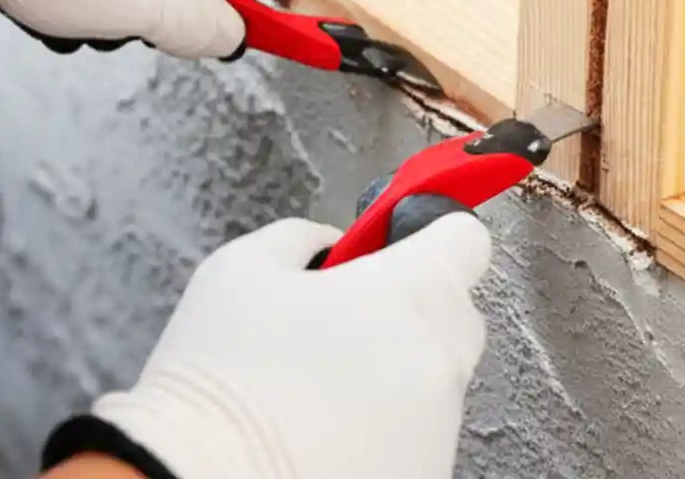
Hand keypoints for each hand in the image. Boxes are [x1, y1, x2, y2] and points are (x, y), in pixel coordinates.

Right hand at [42, 214, 491, 478]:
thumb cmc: (220, 378)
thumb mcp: (241, 268)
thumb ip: (303, 238)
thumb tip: (331, 243)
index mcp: (409, 295)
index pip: (464, 239)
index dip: (427, 229)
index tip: (395, 234)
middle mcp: (440, 362)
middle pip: (450, 311)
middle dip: (403, 304)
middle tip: (336, 312)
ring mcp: (438, 428)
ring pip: (430, 376)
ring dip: (389, 367)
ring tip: (314, 381)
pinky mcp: (425, 473)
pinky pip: (414, 429)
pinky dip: (381, 422)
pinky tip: (321, 426)